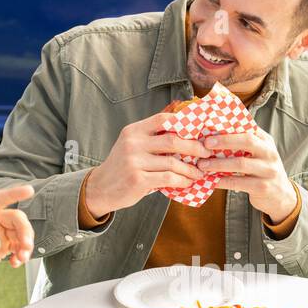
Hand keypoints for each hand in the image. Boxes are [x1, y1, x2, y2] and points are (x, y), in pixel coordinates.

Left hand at [0, 184, 34, 304]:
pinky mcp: (2, 248)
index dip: (13, 194)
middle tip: (25, 247)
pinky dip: (21, 254)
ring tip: (22, 258)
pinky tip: (16, 263)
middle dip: (25, 231)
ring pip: (21, 233)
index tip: (29, 190)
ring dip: (26, 245)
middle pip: (16, 219)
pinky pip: (19, 247)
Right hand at [84, 113, 211, 217]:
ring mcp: (134, 162)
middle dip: (194, 147)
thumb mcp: (133, 145)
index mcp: (134, 131)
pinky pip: (168, 179)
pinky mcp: (137, 180)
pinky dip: (182, 181)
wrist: (101, 188)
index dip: (184, 123)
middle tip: (206, 153)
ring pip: (172, 163)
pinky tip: (187, 182)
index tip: (199, 132)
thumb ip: (153, 136)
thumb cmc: (124, 166)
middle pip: (172, 140)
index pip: (163, 119)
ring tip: (199, 173)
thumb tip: (184, 127)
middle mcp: (133, 143)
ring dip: (190, 169)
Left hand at [201, 128, 298, 221]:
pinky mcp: (263, 187)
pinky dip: (223, 181)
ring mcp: (268, 170)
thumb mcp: (260, 154)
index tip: (210, 131)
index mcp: (266, 141)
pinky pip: (238, 183)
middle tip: (205, 145)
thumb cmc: (263, 171)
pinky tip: (212, 181)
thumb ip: (245, 144)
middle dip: (224, 141)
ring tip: (203, 165)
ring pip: (241, 163)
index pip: (249, 128)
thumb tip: (216, 134)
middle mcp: (270, 153)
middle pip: (247, 141)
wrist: (282, 196)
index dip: (229, 128)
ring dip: (218, 164)